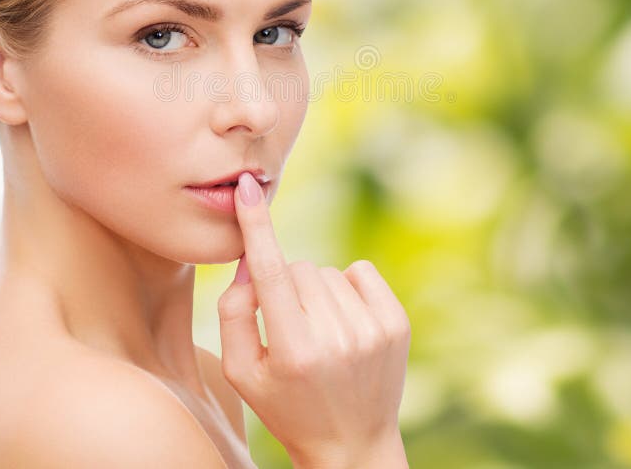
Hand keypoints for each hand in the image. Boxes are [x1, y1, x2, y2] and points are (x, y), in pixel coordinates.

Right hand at [217, 172, 410, 467]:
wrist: (351, 445)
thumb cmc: (286, 406)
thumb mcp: (242, 371)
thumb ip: (233, 311)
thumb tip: (250, 260)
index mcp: (293, 352)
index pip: (271, 272)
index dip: (256, 227)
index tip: (246, 188)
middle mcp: (337, 339)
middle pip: (298, 268)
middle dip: (287, 286)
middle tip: (292, 326)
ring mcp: (371, 331)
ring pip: (327, 272)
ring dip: (317, 292)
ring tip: (321, 332)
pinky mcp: (396, 324)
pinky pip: (360, 271)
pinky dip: (347, 288)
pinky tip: (345, 320)